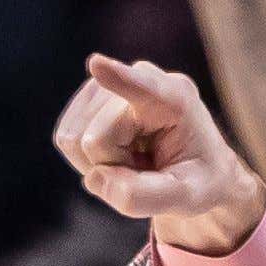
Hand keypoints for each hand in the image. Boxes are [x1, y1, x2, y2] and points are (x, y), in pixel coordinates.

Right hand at [54, 53, 265, 252]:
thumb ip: (144, 197)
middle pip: (94, 140)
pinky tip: (121, 153)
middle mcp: (141, 78)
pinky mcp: (91, 94)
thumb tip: (94, 178)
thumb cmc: (199, 180)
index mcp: (177, 100)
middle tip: (148, 170)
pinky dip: (90, 158)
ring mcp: (111, 83)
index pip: (142, 87)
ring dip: (102, 163)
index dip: (117, 77)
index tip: (97, 65)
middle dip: (114, 167)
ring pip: (73, 138)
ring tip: (138, 160)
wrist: (200, 167)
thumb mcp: (186, 200)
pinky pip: (66, 137)